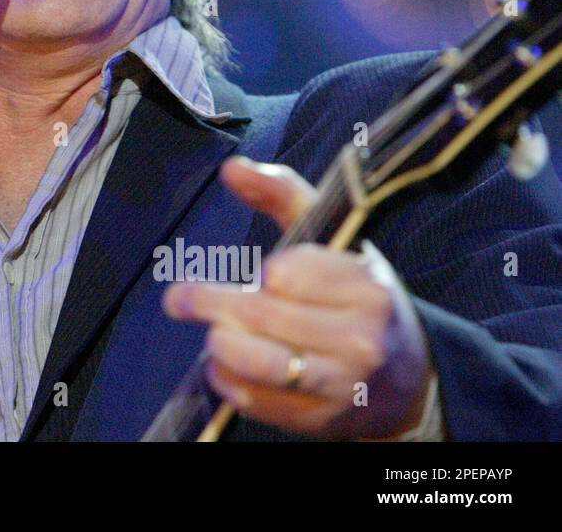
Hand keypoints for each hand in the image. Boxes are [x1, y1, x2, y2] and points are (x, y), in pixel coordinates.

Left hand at [162, 155, 434, 438]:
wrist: (408, 379)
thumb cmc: (357, 298)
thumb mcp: (335, 242)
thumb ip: (284, 196)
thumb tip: (230, 167)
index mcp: (366, 287)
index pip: (288, 273)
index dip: (266, 274)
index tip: (263, 274)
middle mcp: (360, 337)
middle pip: (262, 315)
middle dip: (210, 304)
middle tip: (178, 299)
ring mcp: (341, 383)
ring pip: (257, 361)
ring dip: (219, 345)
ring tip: (210, 335)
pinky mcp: (320, 420)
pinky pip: (256, 400)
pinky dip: (226, 380)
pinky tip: (221, 367)